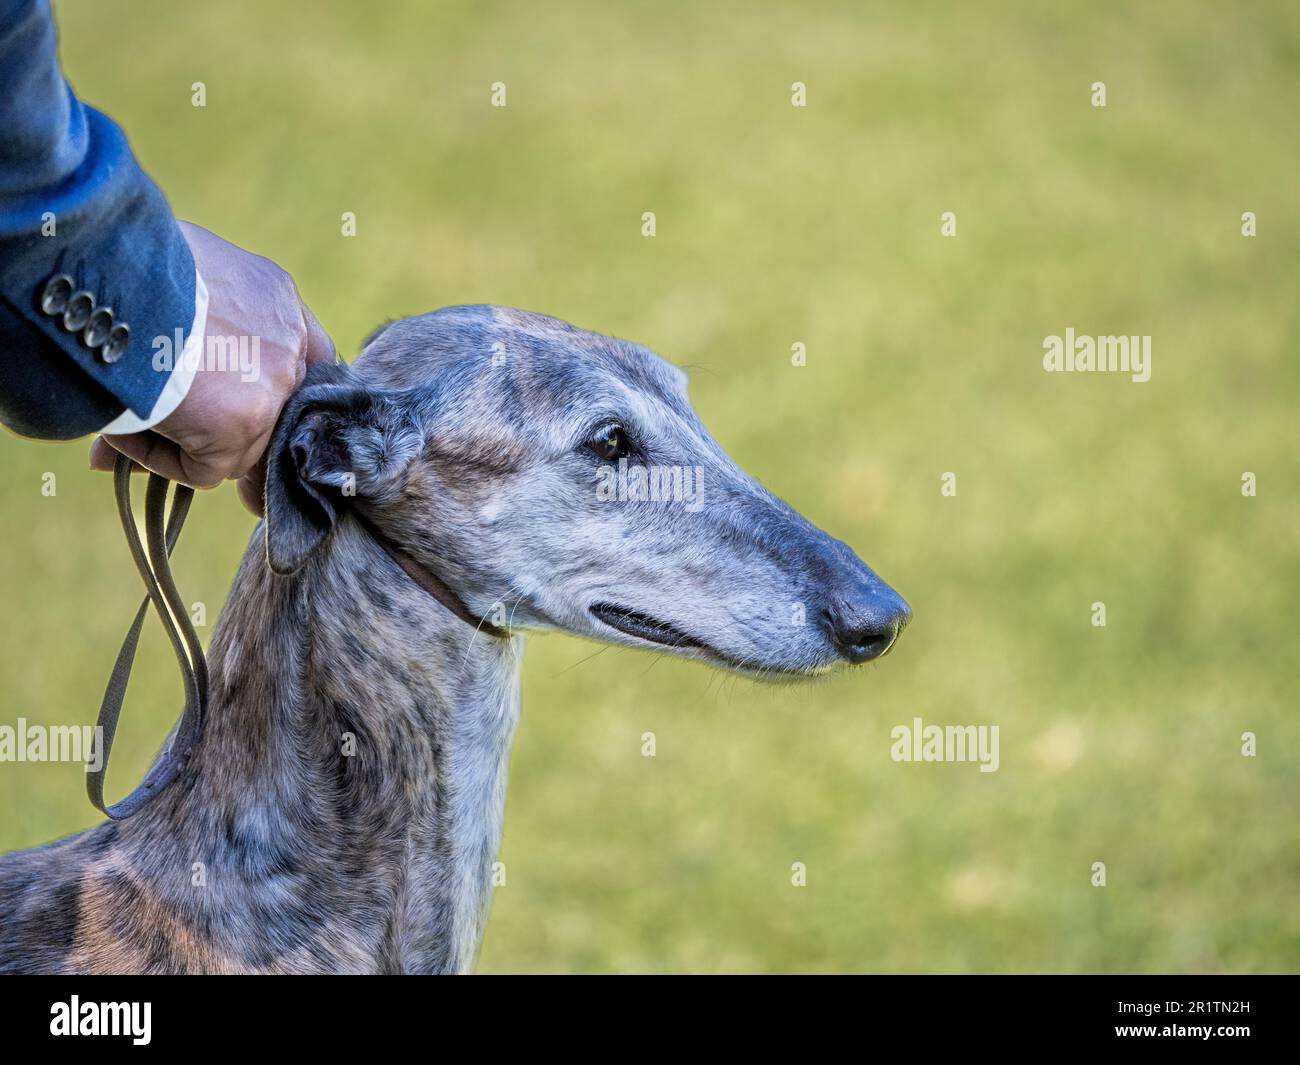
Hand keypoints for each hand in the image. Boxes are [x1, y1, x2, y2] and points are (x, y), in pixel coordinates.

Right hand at [89, 221, 335, 514]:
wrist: (115, 287)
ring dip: (182, 438)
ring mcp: (272, 393)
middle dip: (225, 425)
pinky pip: (202, 470)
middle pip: (273, 408)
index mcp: (277, 301)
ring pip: (235, 443)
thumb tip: (161, 359)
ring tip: (125, 415)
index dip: (264, 385)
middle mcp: (288, 348)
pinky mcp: (240, 432)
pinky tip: (123, 430)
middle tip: (176, 428)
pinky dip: (158, 458)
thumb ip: (191, 310)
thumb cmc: (128, 264)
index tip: (229, 399)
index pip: (299, 357)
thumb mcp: (176, 261)